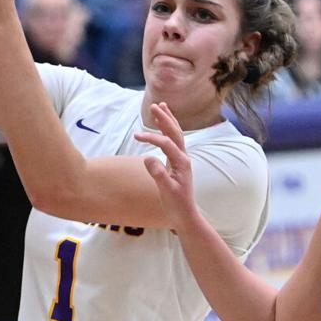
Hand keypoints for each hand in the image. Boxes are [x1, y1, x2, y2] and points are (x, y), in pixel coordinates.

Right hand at [134, 101, 201, 229]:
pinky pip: (172, 141)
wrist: (184, 214)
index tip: (136, 136)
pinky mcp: (176, 161)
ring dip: (168, 120)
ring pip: (176, 134)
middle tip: (154, 106)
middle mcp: (183, 158)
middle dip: (165, 119)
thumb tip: (147, 158)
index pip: (167, 144)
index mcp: (182, 163)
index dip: (152, 138)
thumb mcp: (166, 191)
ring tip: (160, 106)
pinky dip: (167, 130)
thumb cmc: (176, 204)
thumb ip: (158, 175)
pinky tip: (161, 124)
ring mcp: (181, 159)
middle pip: (175, 133)